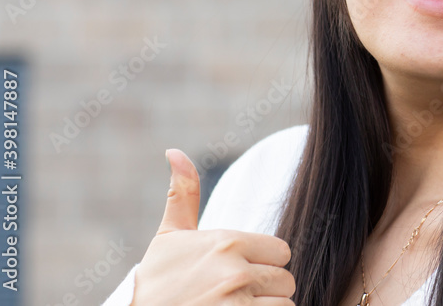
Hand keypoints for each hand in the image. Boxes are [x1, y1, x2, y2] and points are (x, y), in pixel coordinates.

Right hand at [130, 149, 295, 304]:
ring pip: (284, 303)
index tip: (242, 272)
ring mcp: (237, 302)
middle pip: (285, 280)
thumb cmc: (156, 282)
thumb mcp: (169, 237)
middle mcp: (235, 270)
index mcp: (227, 242)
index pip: (281, 252)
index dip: (266, 264)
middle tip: (237, 295)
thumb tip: (174, 151)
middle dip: (267, 289)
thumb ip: (183, 194)